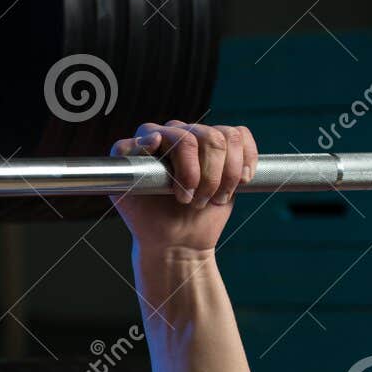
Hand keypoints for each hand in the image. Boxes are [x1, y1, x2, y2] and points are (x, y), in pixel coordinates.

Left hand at [110, 121, 258, 255]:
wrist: (176, 238)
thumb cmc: (148, 219)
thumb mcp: (125, 196)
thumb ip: (126, 166)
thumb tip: (151, 139)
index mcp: (147, 140)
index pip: (169, 133)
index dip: (181, 156)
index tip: (179, 185)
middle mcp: (174, 133)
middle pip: (202, 136)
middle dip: (202, 174)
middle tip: (191, 201)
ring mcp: (200, 137)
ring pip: (225, 138)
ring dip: (224, 175)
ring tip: (211, 199)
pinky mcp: (225, 145)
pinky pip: (241, 137)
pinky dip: (245, 161)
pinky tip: (240, 182)